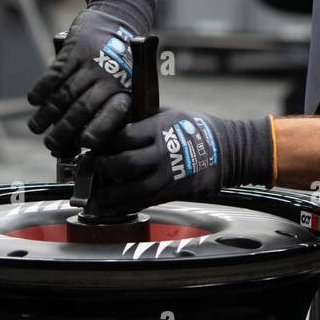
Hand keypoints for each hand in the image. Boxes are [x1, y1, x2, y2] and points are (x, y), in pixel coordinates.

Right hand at [26, 0, 155, 157]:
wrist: (120, 18)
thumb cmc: (122, 61)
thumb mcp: (129, 83)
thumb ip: (114, 107)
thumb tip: (91, 141)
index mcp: (126, 89)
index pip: (111, 116)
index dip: (97, 132)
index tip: (84, 144)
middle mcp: (109, 77)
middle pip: (81, 110)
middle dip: (62, 131)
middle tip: (50, 145)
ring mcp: (90, 62)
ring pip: (63, 94)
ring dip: (46, 114)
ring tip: (36, 128)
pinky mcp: (74, 50)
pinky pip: (54, 74)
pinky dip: (41, 89)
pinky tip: (34, 102)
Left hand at [81, 108, 274, 212]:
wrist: (227, 150)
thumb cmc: (196, 128)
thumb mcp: (170, 113)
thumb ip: (144, 120)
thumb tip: (115, 123)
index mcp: (160, 128)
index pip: (123, 135)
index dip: (105, 140)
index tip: (95, 143)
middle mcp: (163, 152)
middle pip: (124, 163)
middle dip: (103, 167)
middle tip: (92, 167)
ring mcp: (168, 175)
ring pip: (132, 189)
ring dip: (111, 194)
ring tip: (99, 195)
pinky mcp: (173, 191)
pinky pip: (145, 202)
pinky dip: (128, 205)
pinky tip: (117, 205)